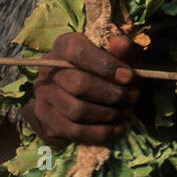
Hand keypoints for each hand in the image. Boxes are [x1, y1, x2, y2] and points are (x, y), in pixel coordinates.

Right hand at [24, 32, 138, 144]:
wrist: (86, 90)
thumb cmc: (107, 68)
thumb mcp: (118, 56)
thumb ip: (121, 50)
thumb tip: (120, 43)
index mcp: (64, 45)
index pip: (78, 52)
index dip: (105, 65)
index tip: (129, 77)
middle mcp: (47, 68)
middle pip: (78, 85)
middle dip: (112, 94)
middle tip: (133, 97)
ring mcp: (43, 94)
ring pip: (76, 110)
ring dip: (108, 114)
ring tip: (127, 111)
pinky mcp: (46, 119)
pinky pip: (73, 131)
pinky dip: (99, 132)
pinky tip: (117, 127)